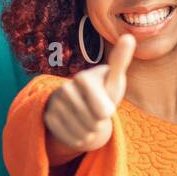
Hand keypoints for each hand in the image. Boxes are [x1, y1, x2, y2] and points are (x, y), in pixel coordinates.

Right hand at [44, 32, 135, 153]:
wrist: (80, 104)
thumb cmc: (102, 91)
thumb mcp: (114, 80)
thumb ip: (120, 61)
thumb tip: (129, 36)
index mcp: (83, 78)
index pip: (102, 110)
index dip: (107, 113)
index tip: (108, 109)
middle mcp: (64, 89)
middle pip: (92, 122)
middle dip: (99, 124)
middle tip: (97, 116)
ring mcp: (54, 104)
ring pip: (80, 132)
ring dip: (90, 133)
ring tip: (89, 123)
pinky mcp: (47, 118)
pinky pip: (68, 138)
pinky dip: (77, 139)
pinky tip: (79, 130)